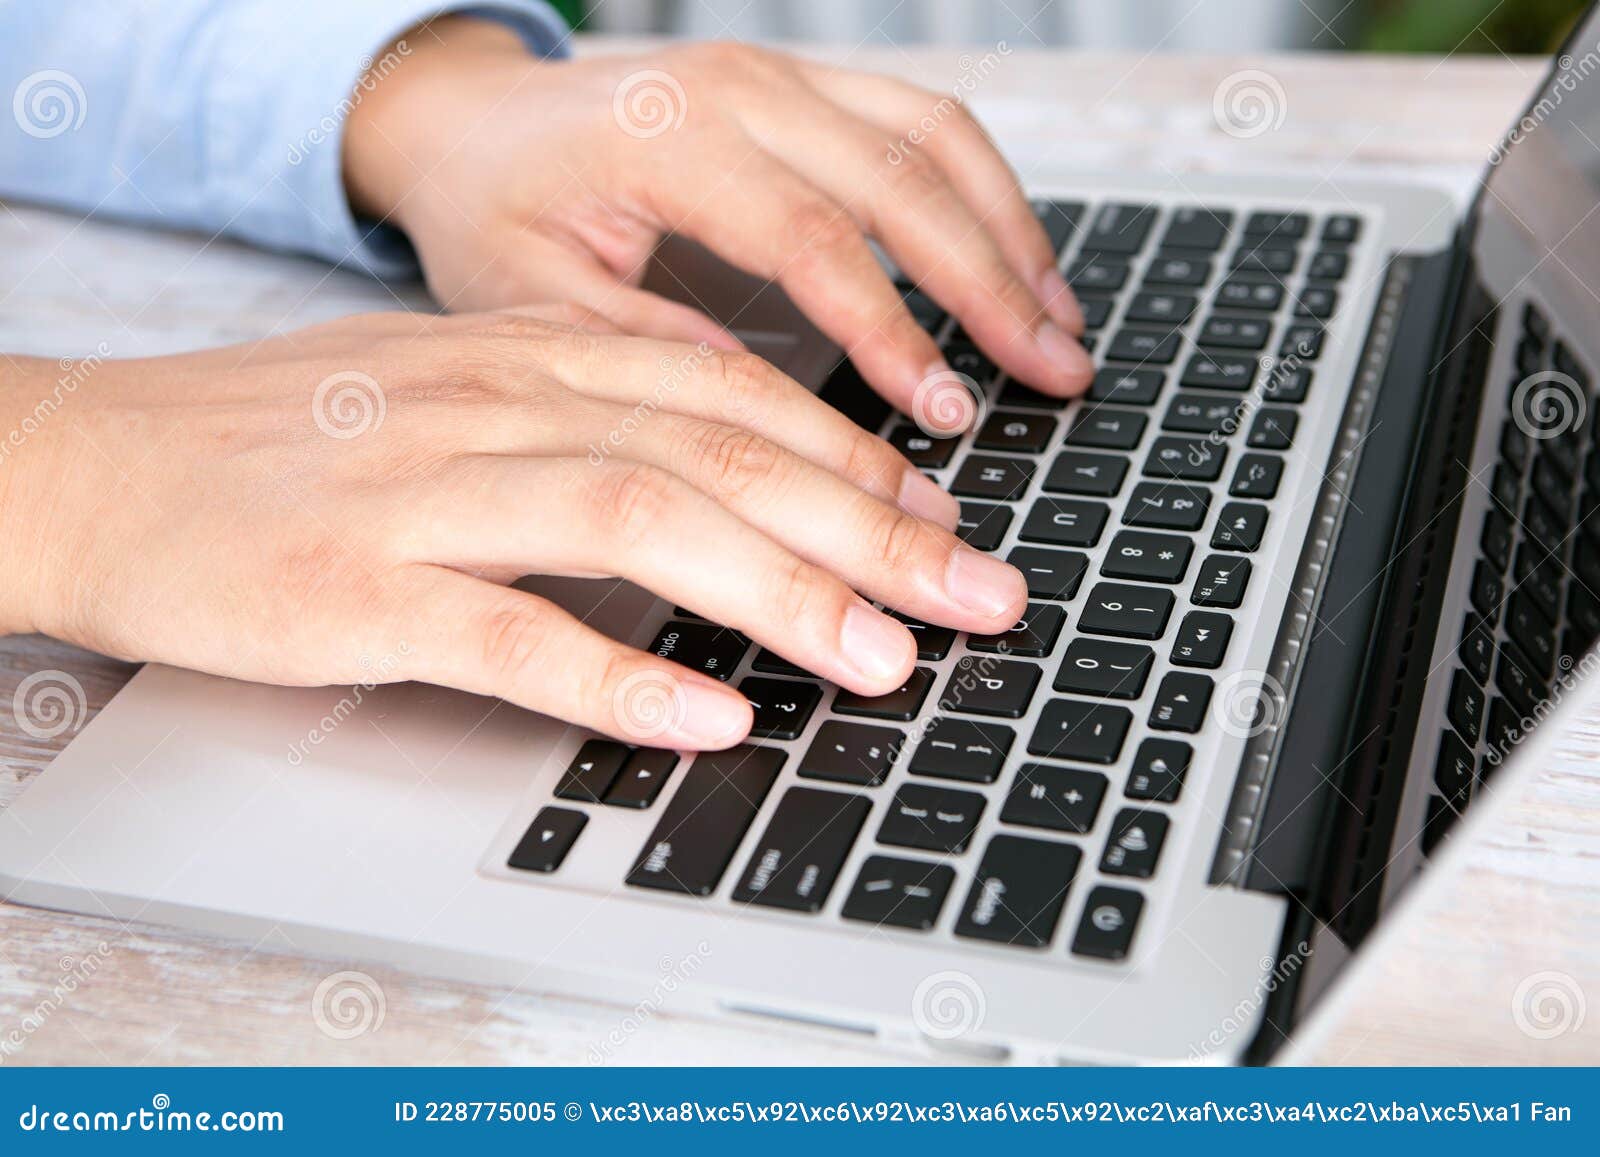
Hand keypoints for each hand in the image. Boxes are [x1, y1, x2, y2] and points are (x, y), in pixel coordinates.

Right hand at [0, 312, 1024, 748]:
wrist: (97, 462)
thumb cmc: (287, 443)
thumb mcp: (458, 396)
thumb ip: (593, 422)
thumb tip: (740, 484)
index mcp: (529, 356)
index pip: (731, 395)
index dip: (854, 461)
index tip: (942, 524)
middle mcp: (494, 406)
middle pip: (716, 454)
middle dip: (865, 529)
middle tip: (976, 599)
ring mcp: (423, 494)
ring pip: (632, 520)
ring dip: (773, 592)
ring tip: (880, 658)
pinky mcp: (353, 589)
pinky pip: (505, 630)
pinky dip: (615, 671)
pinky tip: (704, 716)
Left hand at [342, 22, 1091, 418]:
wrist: (472, 120)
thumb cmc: (494, 208)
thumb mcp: (528, 297)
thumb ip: (641, 344)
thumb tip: (764, 410)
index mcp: (669, 139)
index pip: (814, 237)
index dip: (893, 328)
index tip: (947, 409)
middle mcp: (740, 88)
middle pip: (903, 178)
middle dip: (991, 282)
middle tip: (1053, 370)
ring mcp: (781, 74)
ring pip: (935, 135)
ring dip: (1009, 230)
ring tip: (1061, 321)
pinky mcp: (804, 84)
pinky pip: (920, 121)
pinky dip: (983, 190)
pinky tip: (1016, 258)